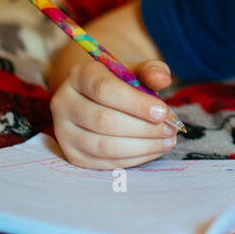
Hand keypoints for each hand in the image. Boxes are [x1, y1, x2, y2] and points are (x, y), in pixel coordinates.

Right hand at [51, 58, 177, 168]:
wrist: (100, 100)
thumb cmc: (122, 85)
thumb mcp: (136, 71)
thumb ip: (151, 71)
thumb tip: (162, 79)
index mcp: (79, 76)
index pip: (104, 89)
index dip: (136, 103)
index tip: (163, 112)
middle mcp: (64, 103)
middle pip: (103, 120)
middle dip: (143, 128)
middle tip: (170, 129)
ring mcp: (64, 132)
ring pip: (104, 146)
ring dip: (141, 146)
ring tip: (167, 140)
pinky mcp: (72, 155)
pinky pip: (105, 162)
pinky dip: (134, 158)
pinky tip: (154, 149)